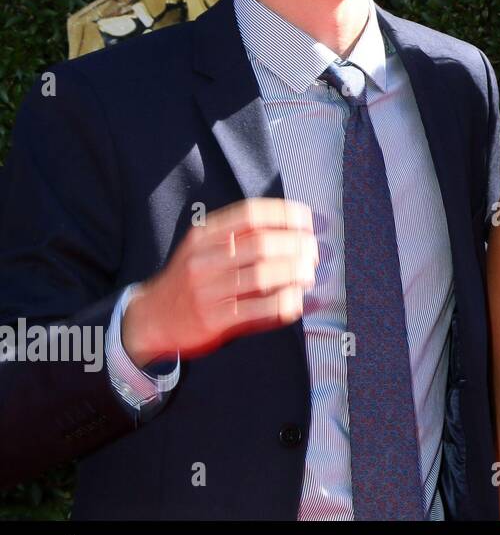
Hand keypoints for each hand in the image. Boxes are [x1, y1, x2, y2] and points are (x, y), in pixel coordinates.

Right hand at [122, 198, 317, 365]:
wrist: (150, 319)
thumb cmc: (190, 281)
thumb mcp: (203, 249)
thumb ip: (240, 236)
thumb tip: (294, 226)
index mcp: (203, 236)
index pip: (250, 214)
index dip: (284, 214)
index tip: (306, 220)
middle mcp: (204, 260)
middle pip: (262, 244)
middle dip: (296, 246)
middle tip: (313, 252)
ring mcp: (207, 291)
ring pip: (262, 275)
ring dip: (294, 273)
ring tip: (308, 276)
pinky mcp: (214, 320)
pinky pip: (258, 309)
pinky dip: (284, 303)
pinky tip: (296, 301)